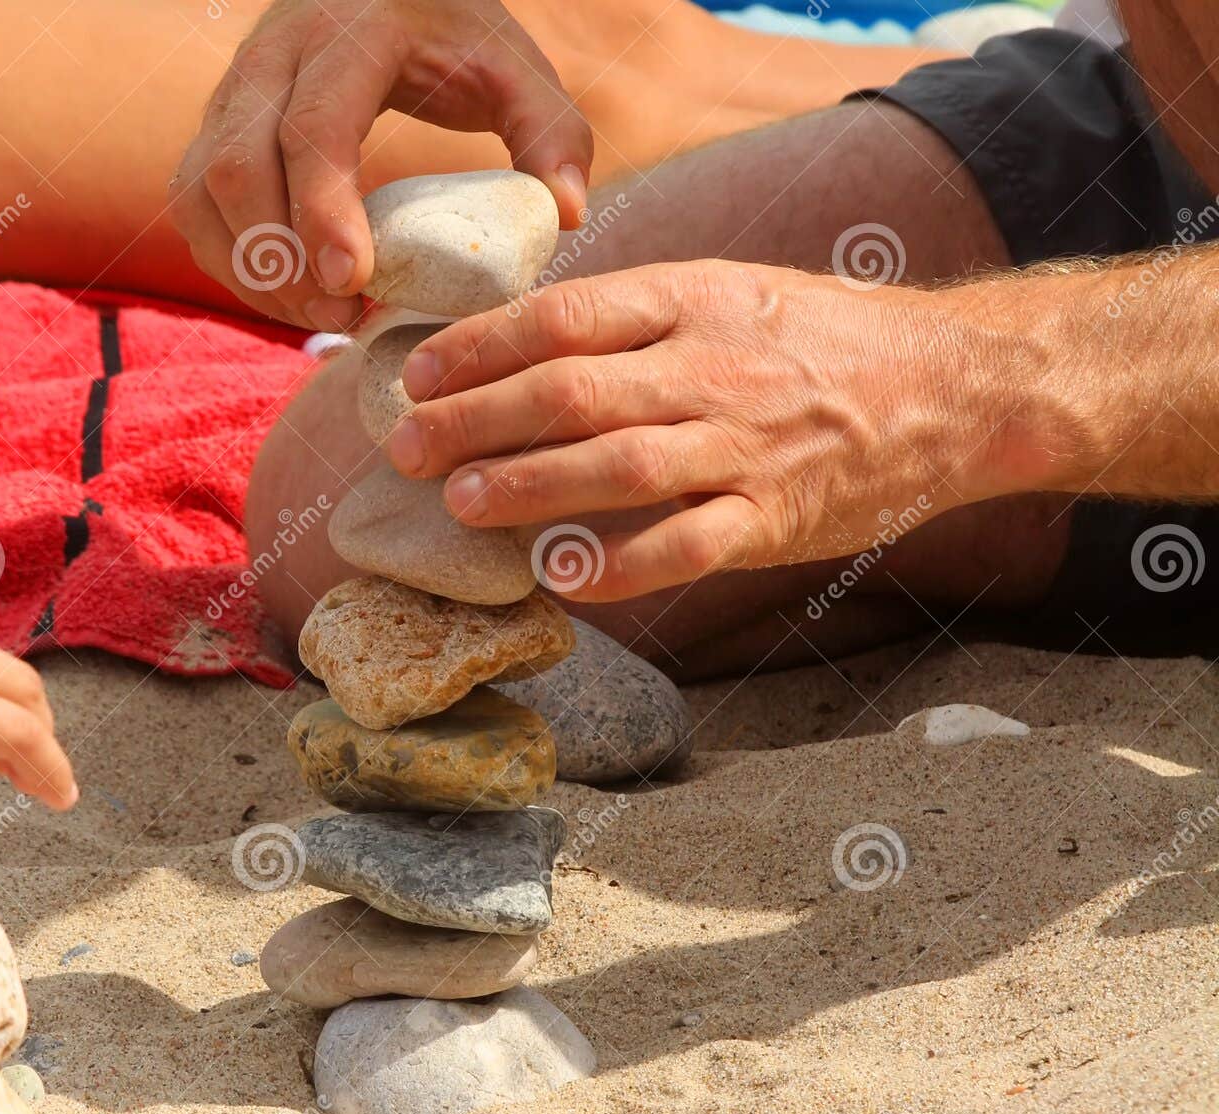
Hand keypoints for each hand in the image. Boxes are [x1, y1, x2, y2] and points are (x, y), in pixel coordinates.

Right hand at [170, 0, 590, 329]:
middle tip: (343, 320)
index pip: (313, 127)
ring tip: (320, 318)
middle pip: (235, 166)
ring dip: (252, 271)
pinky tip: (289, 297)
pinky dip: (233, 263)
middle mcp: (273, 55)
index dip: (321, 211)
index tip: (352, 282)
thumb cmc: (455, 36)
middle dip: (281, 260)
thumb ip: (553, 134)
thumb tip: (568, 215)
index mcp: (349, 34)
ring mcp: (231, 89)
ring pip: (200, 192)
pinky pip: (193, 207)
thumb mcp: (515, 69)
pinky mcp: (213, 125)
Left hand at [388, 262, 1041, 599]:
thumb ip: (637, 317)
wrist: (953, 387)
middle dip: (477, 420)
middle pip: (573, 390)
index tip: (416, 373)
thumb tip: (525, 345)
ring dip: (532, 485)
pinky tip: (562, 575)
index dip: (480, 347)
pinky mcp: (775, 518)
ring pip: (621, 465)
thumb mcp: (730, 292)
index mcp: (693, 300)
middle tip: (406, 449)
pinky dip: (622, 564)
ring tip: (462, 503)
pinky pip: (687, 546)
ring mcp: (745, 446)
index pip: (565, 317)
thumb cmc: (821, 341)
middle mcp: (712, 367)